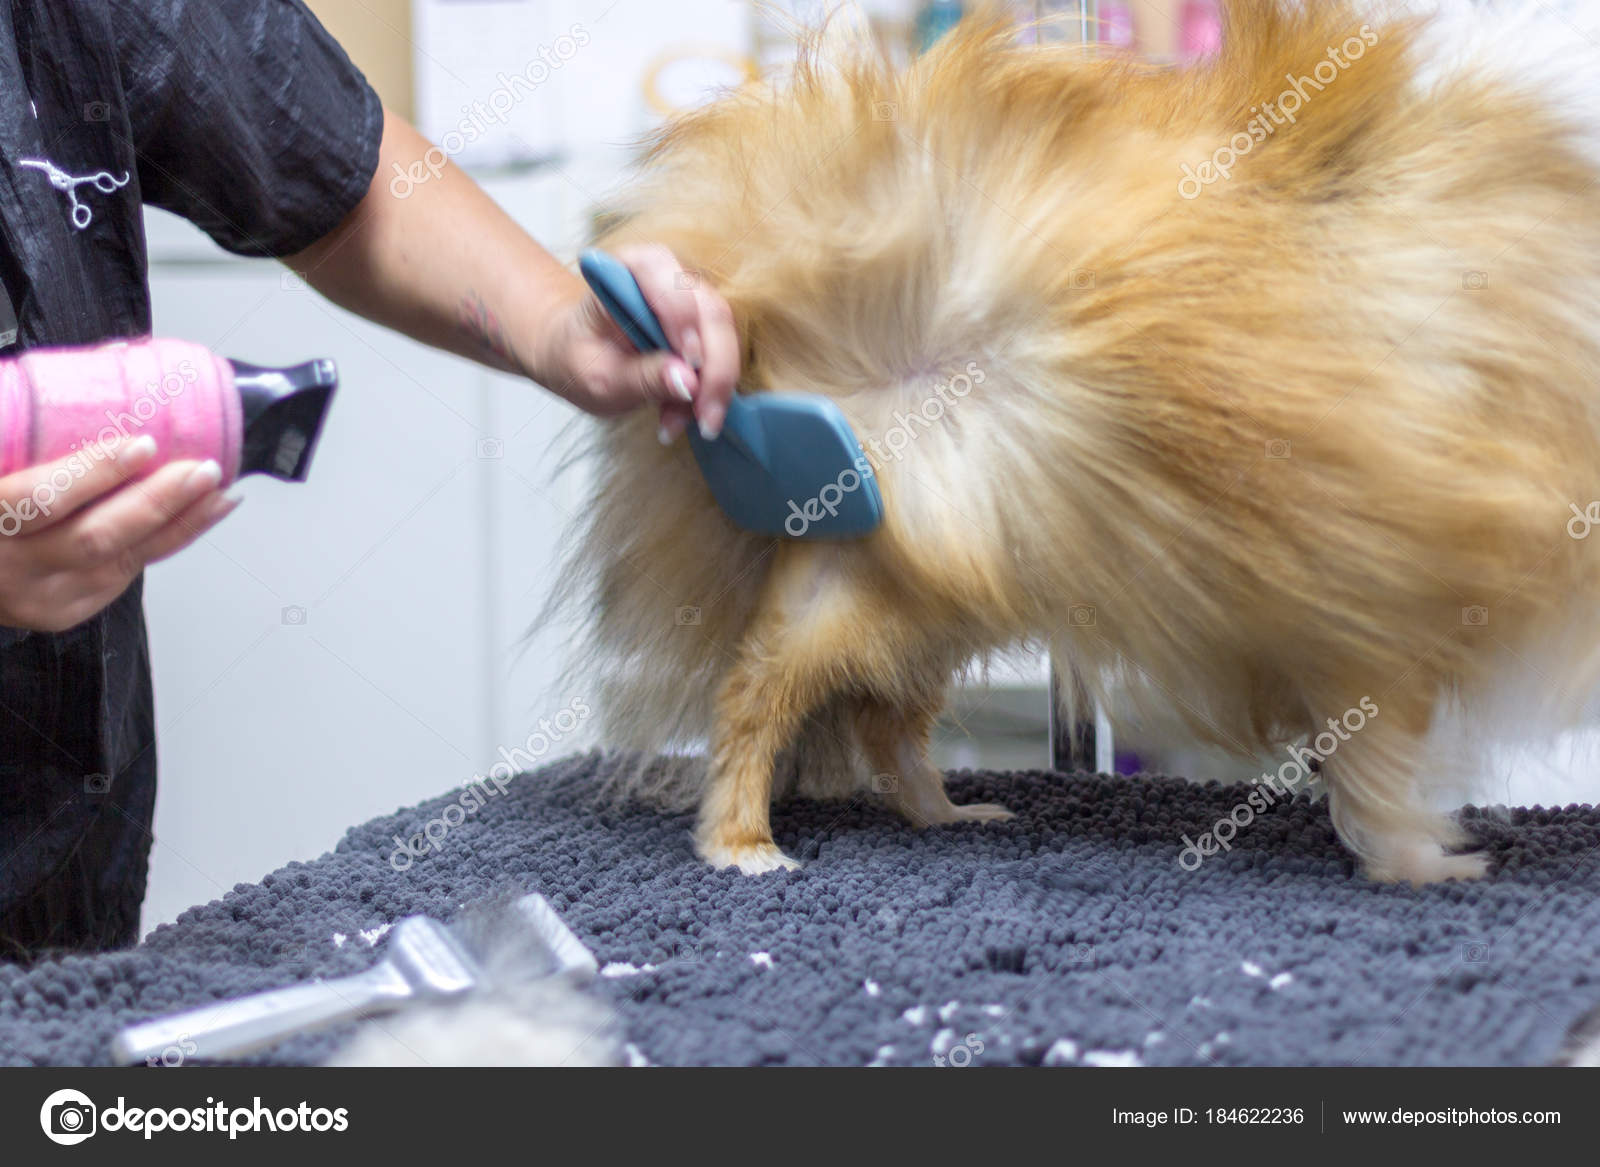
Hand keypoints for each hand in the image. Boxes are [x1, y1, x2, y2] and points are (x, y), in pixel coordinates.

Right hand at [0, 436, 240, 631]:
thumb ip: (32, 429)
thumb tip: (112, 366)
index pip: (39, 499)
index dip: (94, 473)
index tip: (143, 445)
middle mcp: (12, 565)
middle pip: (95, 537)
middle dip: (159, 502)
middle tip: (203, 470)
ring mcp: (41, 595)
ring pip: (122, 561)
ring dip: (181, 524)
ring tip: (220, 492)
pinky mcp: (67, 610)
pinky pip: (127, 574)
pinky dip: (168, 541)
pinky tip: (198, 517)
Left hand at [530, 245, 740, 440]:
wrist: (576, 355)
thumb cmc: (579, 357)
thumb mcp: (600, 379)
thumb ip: (642, 378)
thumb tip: (688, 382)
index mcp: (629, 268)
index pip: (670, 285)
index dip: (684, 323)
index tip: (690, 367)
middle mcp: (668, 274)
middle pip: (711, 312)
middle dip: (715, 370)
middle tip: (706, 419)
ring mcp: (690, 296)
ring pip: (723, 336)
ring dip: (715, 385)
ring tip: (689, 422)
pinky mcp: (703, 322)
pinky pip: (722, 352)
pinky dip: (710, 388)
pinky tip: (687, 413)